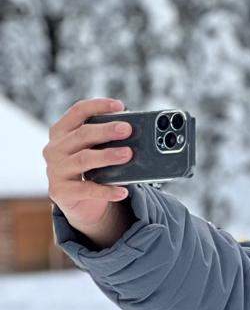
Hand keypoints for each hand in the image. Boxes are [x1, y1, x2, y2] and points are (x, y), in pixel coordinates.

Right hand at [44, 97, 133, 239]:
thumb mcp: (95, 151)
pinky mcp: (61, 192)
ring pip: (83, 159)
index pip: (78, 111)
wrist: (80, 204)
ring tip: (127, 154)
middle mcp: (55, 149)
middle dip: (106, 130)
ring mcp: (55, 171)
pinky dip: (107, 190)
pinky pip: (87, 189)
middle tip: (127, 129)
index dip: (98, 105)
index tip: (120, 105)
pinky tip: (123, 191)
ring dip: (107, 156)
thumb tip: (134, 132)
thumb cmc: (90, 170)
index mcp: (61, 132)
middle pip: (82, 135)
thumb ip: (106, 140)